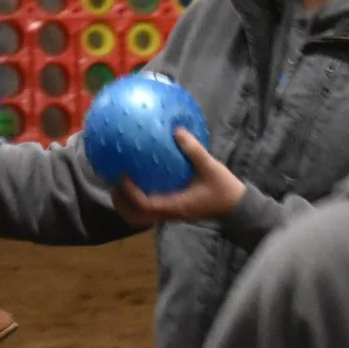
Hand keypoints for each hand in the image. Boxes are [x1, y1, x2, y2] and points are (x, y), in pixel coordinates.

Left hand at [110, 129, 247, 226]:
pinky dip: (139, 198)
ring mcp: (170, 214)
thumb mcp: (211, 167)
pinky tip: (140, 180)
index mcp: (174, 206)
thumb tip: (177, 130)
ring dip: (127, 204)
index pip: (144, 204)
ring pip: (141, 216)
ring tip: (119, 185)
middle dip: (120, 203)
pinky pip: (150, 208)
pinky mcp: (174, 210)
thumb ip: (194, 150)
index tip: (121, 174)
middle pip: (135, 217)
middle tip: (111, 184)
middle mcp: (169, 213)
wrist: (236, 207)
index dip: (129, 191)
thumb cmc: (224, 189)